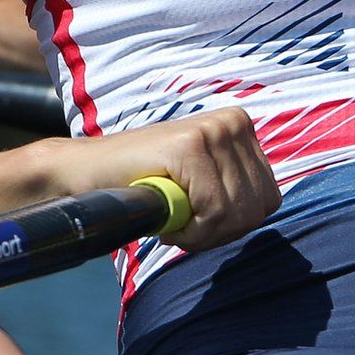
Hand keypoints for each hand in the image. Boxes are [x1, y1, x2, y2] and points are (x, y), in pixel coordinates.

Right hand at [56, 108, 278, 250]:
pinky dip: (188, 229)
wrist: (86, 174)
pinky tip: (163, 214)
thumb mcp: (203, 183)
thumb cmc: (145, 187)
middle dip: (219, 232)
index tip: (198, 222)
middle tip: (181, 224)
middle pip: (257, 209)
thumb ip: (235, 190)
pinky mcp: (190, 144)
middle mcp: (233, 121)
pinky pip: (212, 211)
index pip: (268, 200)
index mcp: (241, 127)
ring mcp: (213, 129)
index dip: (233, 225)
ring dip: (200, 233)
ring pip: (235, 213)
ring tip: (171, 216)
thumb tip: (266, 208)